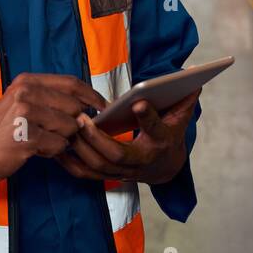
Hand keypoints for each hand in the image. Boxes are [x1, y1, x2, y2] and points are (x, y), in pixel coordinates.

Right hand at [0, 73, 107, 185]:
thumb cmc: (0, 132)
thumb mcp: (21, 104)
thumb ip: (50, 99)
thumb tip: (86, 104)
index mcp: (27, 81)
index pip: (71, 83)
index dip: (91, 95)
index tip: (103, 106)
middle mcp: (26, 92)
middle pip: (74, 107)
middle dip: (72, 124)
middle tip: (54, 133)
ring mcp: (25, 114)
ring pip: (70, 127)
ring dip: (61, 140)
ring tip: (40, 141)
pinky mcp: (26, 136)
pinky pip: (58, 145)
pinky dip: (51, 151)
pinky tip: (34, 150)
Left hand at [56, 90, 198, 185]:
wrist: (166, 168)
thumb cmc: (169, 135)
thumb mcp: (180, 117)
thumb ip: (185, 98)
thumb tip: (194, 75)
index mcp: (161, 142)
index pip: (156, 130)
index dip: (148, 117)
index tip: (138, 102)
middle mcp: (142, 162)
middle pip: (118, 154)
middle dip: (98, 138)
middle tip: (82, 118)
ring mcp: (124, 172)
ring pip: (99, 167)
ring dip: (81, 149)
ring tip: (69, 127)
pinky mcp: (109, 176)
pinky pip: (87, 175)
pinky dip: (71, 164)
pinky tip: (58, 149)